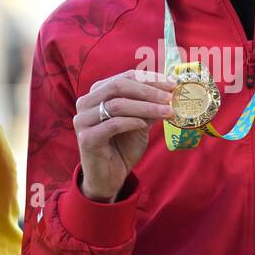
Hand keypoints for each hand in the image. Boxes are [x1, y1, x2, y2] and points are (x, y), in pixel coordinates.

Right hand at [74, 69, 174, 201]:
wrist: (109, 177)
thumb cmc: (122, 147)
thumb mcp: (139, 123)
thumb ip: (148, 107)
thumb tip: (169, 93)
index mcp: (98, 93)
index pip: (125, 77)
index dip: (149, 79)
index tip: (171, 84)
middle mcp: (86, 102)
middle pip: (118, 86)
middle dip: (148, 90)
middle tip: (169, 97)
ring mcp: (83, 120)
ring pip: (116, 104)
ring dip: (145, 107)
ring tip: (166, 112)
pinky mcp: (87, 138)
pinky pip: (113, 124)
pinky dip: (132, 122)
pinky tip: (145, 124)